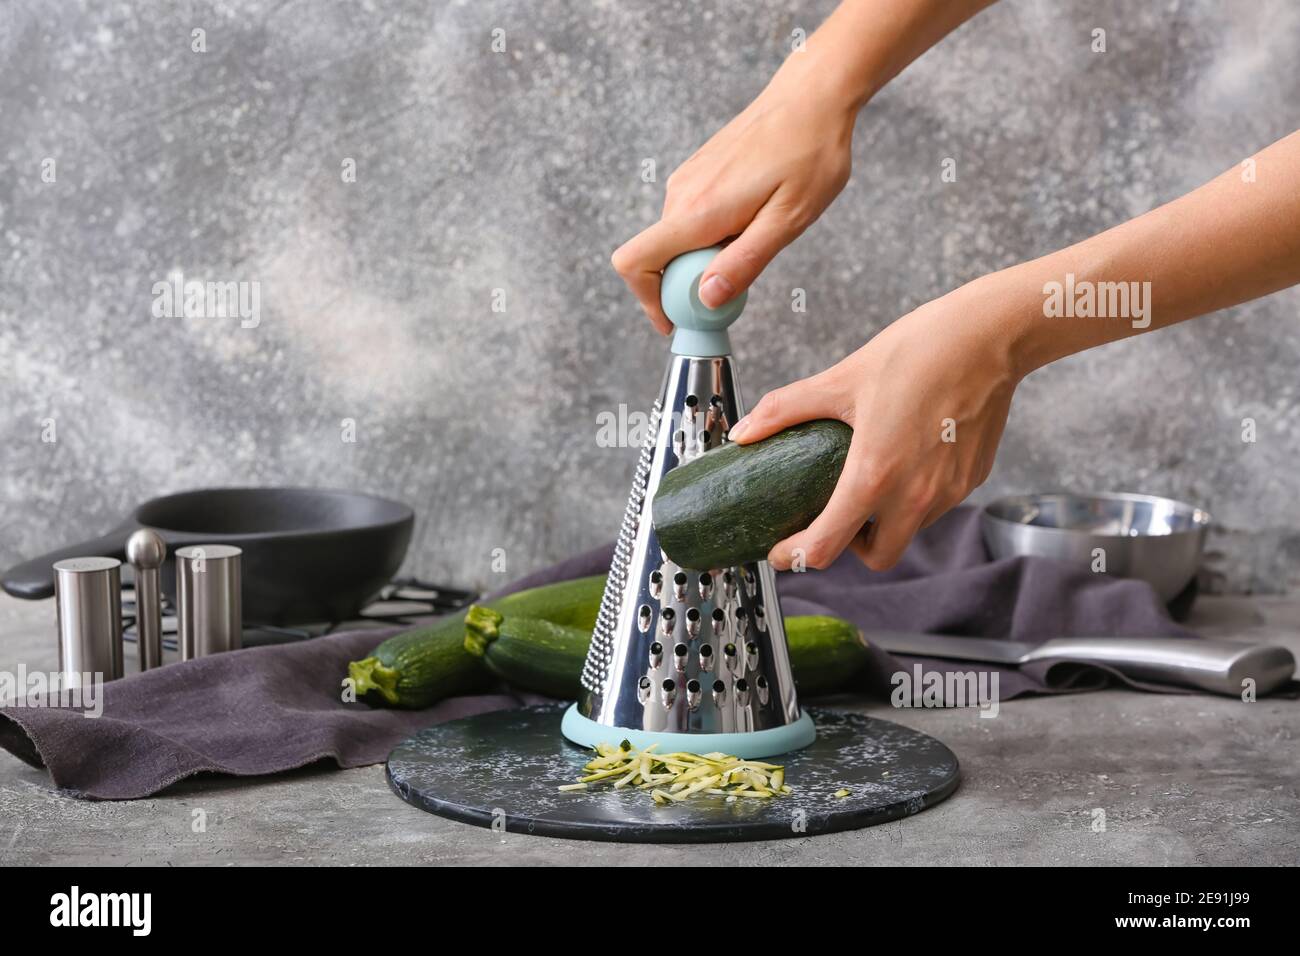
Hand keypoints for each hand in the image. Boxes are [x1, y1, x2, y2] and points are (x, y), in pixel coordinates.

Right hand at [612, 58, 857, 332]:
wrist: (811, 97)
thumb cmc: (809, 155)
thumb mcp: (787, 221)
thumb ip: (744, 263)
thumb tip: (706, 299)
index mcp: (697, 212)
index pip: (635, 262)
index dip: (646, 300)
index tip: (675, 320)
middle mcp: (681, 195)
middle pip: (657, 260)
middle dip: (686, 287)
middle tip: (734, 293)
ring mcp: (687, 181)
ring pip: (676, 241)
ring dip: (702, 260)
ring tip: (753, 246)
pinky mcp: (697, 173)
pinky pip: (688, 220)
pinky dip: (707, 238)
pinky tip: (750, 223)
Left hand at [728, 280, 1021, 570]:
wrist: (990, 336)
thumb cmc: (917, 352)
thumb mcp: (839, 380)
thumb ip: (785, 410)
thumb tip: (744, 432)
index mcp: (875, 476)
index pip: (827, 547)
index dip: (796, 556)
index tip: (782, 549)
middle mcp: (916, 496)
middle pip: (875, 558)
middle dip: (848, 547)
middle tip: (831, 515)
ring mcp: (948, 491)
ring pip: (909, 532)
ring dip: (884, 522)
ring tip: (868, 479)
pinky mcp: (972, 479)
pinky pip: (935, 506)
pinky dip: (913, 498)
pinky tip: (904, 459)